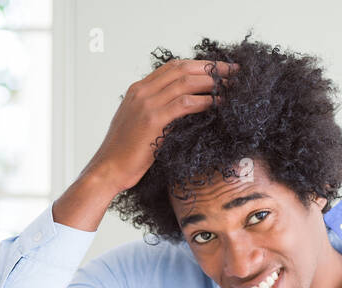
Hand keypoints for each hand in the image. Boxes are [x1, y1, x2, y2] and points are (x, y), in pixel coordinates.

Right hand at [86, 58, 239, 191]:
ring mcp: (146, 104)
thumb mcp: (140, 125)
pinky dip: (203, 101)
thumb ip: (157, 112)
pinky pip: (184, 104)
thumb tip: (183, 111)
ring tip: (231, 85)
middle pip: (182, 69)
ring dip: (212, 81)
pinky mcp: (153, 120)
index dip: (198, 65)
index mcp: (138, 89)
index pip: (173, 67)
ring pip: (185, 82)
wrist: (108, 169)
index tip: (219, 68)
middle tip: (234, 71)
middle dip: (211, 68)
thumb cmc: (126, 154)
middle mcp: (142, 91)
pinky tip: (218, 102)